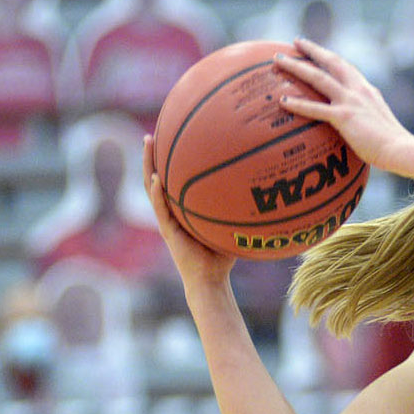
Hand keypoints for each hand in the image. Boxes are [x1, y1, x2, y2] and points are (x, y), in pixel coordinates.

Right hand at [141, 135, 235, 284]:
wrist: (210, 279)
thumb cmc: (223, 255)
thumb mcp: (231, 224)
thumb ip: (239, 208)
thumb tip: (265, 190)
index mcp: (181, 209)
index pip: (172, 180)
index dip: (168, 161)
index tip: (170, 137)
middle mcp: (170, 212)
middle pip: (156, 178)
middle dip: (152, 156)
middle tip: (151, 134)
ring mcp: (167, 220)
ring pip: (151, 188)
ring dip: (148, 165)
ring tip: (148, 144)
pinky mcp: (168, 231)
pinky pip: (161, 209)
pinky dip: (157, 194)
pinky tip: (156, 178)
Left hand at [273, 38, 413, 170]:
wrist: (402, 150)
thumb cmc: (394, 146)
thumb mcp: (380, 126)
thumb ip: (367, 121)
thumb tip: (359, 130)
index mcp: (368, 91)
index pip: (346, 68)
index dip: (330, 57)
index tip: (317, 50)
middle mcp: (358, 90)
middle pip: (331, 62)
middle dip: (313, 50)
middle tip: (295, 42)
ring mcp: (351, 101)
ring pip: (318, 77)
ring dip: (297, 67)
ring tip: (278, 60)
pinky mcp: (344, 117)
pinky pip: (316, 108)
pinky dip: (298, 103)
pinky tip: (282, 101)